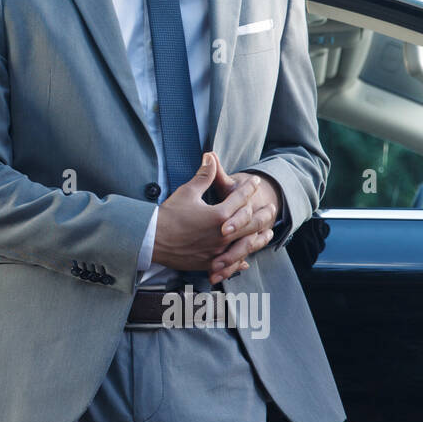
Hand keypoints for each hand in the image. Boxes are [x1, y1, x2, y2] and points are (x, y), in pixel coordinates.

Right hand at [151, 152, 276, 283]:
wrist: (151, 240)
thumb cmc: (168, 215)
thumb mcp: (187, 192)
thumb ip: (203, 176)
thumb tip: (210, 157)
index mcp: (219, 215)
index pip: (240, 199)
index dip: (249, 188)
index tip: (256, 183)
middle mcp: (223, 235)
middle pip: (251, 223)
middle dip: (263, 214)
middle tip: (271, 209)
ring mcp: (217, 251)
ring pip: (246, 246)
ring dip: (259, 238)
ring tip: (267, 233)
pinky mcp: (209, 263)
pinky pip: (230, 264)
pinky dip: (240, 261)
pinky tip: (245, 261)